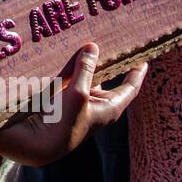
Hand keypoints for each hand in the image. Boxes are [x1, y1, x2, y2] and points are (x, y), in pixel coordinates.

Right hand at [0, 43, 146, 166]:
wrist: (37, 142)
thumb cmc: (64, 122)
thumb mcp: (78, 93)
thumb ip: (86, 69)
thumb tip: (93, 47)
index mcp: (110, 107)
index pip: (131, 87)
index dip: (138, 72)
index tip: (143, 57)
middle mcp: (97, 105)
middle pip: (108, 78)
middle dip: (108, 60)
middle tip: (109, 39)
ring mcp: (80, 103)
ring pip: (87, 77)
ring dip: (86, 62)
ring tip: (86, 40)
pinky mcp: (64, 101)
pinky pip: (72, 80)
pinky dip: (71, 68)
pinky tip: (67, 54)